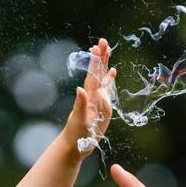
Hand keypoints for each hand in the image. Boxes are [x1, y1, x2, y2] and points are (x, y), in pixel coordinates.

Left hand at [62, 38, 115, 156]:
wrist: (74, 145)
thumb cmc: (76, 136)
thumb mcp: (79, 121)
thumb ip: (80, 105)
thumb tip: (80, 89)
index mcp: (89, 98)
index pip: (93, 76)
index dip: (95, 62)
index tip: (96, 47)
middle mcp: (92, 96)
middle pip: (97, 73)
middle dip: (101, 57)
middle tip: (103, 41)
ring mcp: (97, 100)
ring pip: (102, 78)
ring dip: (105, 65)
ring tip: (107, 50)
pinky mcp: (101, 107)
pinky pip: (106, 90)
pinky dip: (109, 80)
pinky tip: (112, 73)